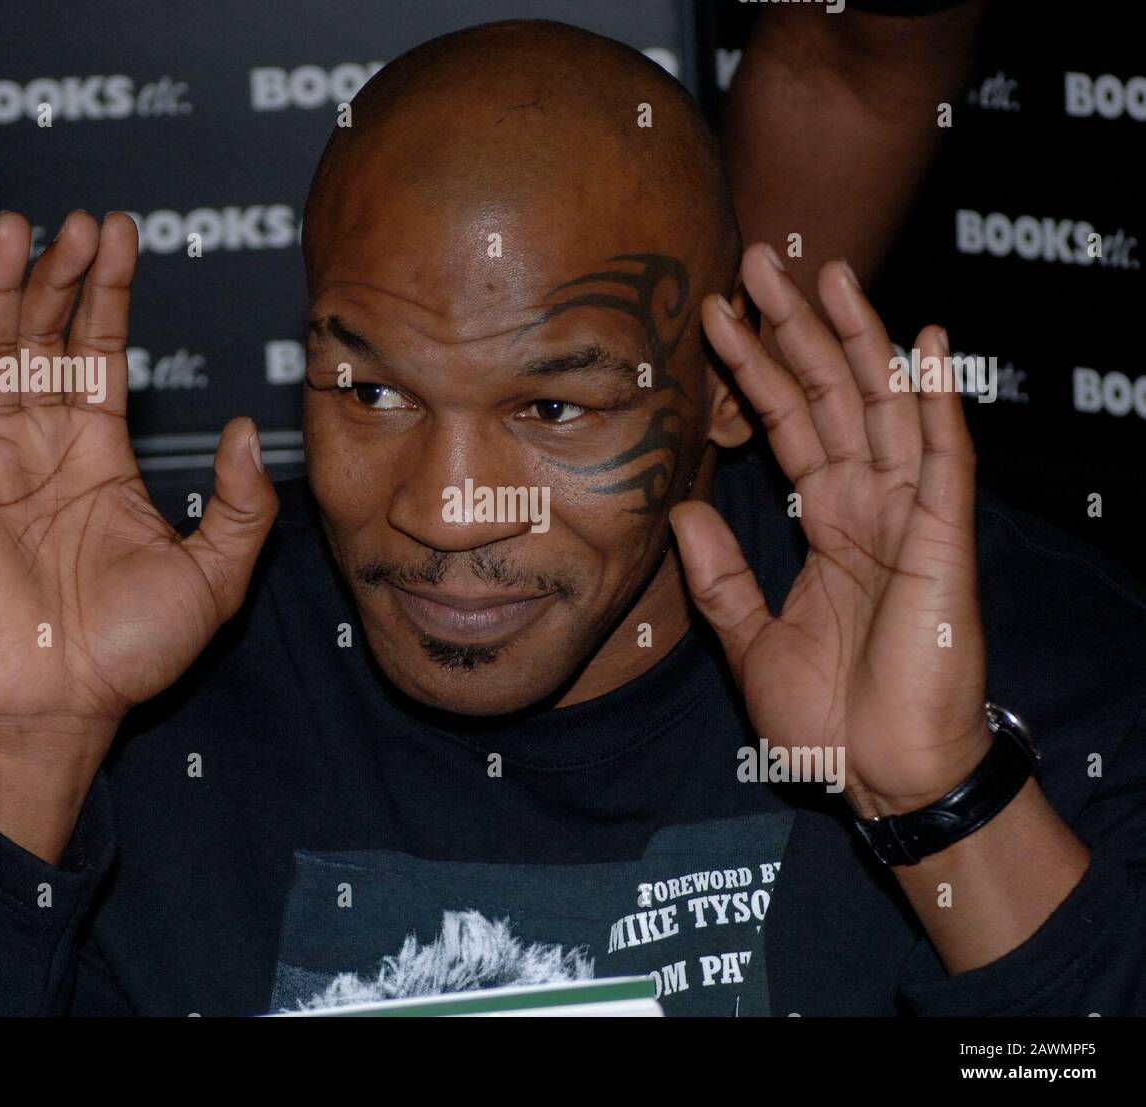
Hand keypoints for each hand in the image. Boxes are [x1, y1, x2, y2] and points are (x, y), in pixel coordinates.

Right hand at [0, 211, 277, 784]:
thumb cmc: (135, 649)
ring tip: (21, 228)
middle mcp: (47, 449)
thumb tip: (243, 428)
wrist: (66, 702)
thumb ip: (242, 503)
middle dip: (63, 277)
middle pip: (49, 340)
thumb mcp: (217, 571)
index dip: (111, 297)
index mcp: (102, 460)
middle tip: (81, 219)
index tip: (123, 238)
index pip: (104, 356)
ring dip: (5, 292)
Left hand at [671, 244, 990, 816]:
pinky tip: (924, 340)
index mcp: (825, 523)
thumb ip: (720, 574)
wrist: (883, 776)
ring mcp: (908, 517)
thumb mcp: (750, 637)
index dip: (755, 368)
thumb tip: (683, 509)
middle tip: (760, 257)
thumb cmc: (828, 716)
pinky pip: (942, 458)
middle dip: (796, 327)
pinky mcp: (944, 541)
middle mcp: (867, 505)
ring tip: (828, 272)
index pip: (787, 424)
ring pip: (883, 407)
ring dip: (858, 338)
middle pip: (831, 395)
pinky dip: (935, 399)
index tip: (714, 314)